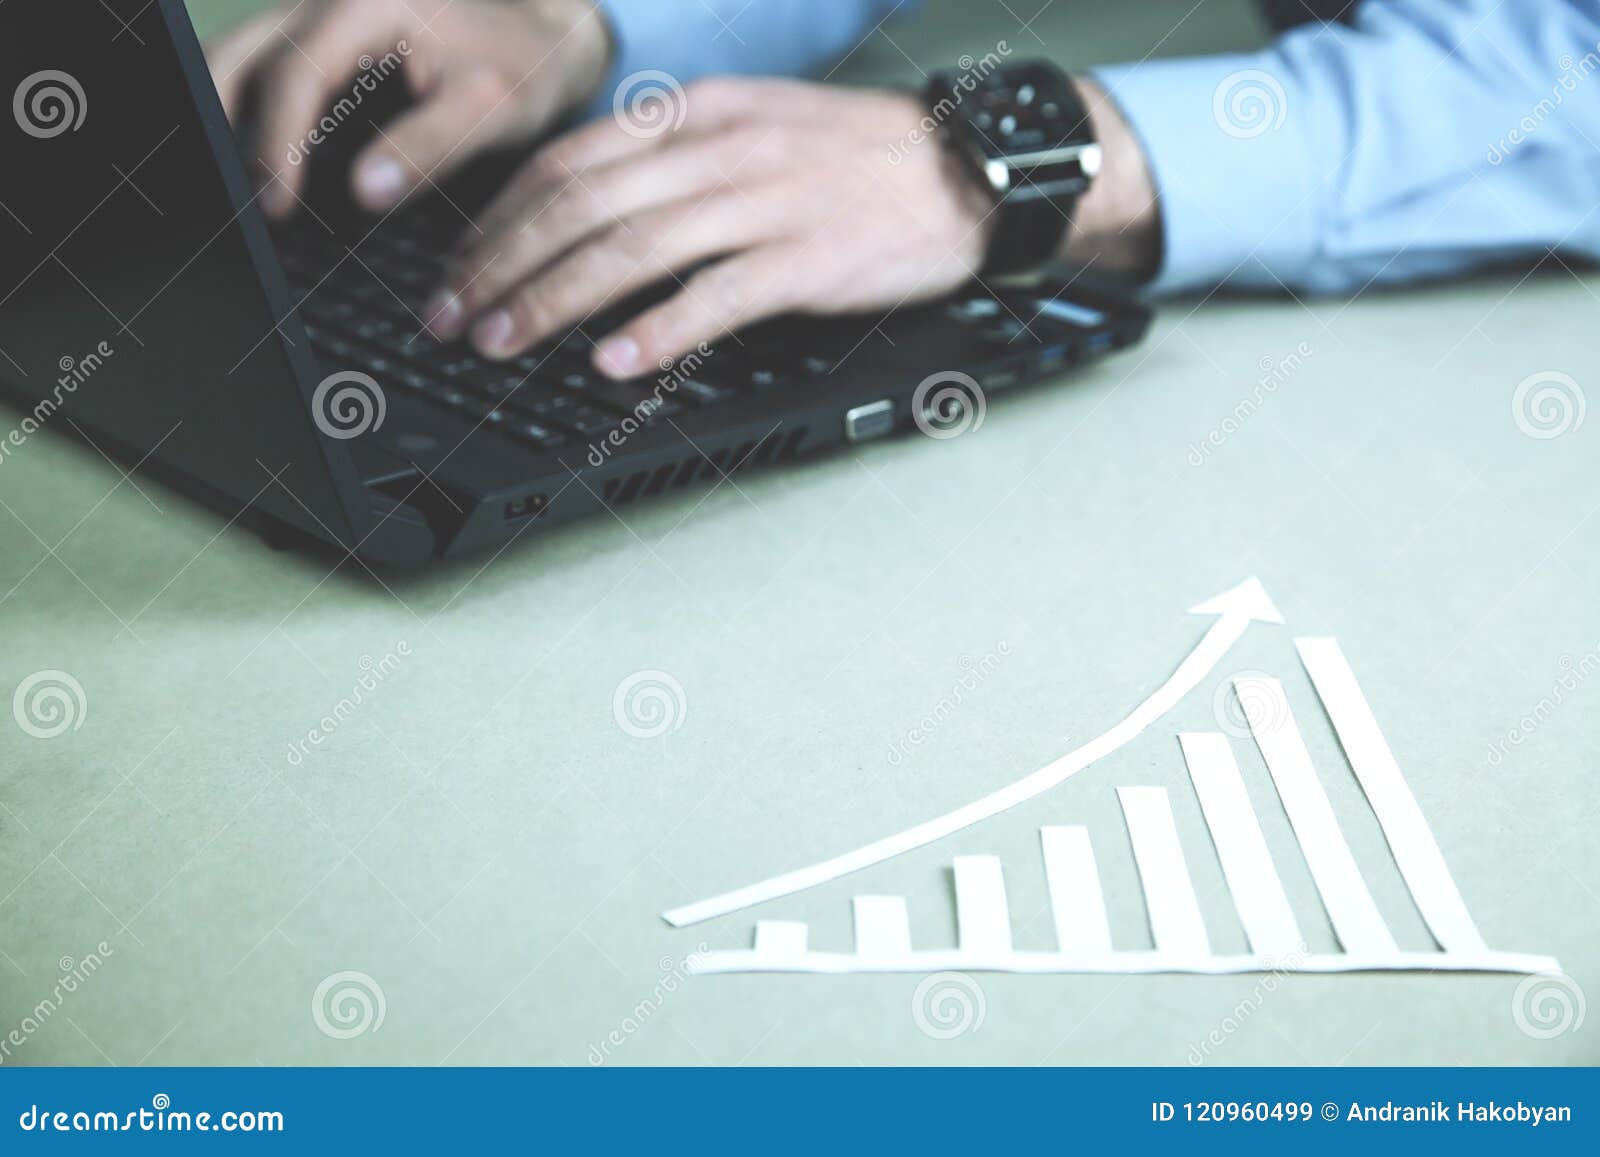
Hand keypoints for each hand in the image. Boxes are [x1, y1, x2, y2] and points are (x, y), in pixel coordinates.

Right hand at [206, 0, 612, 217]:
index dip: (275, 146)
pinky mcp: (310, 45)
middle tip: (236, 208)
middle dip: (220, 130)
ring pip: (235, 64)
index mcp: (364, 7)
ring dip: (224, 125)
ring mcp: (309, 18)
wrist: (534, 38)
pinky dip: (245, 124)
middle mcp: (325, 1)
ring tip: (236, 196)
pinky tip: (254, 177)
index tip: (275, 210)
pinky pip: (258, 78)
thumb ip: (430, 148)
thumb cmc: (517, 70)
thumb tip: (365, 194)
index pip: (293, 76)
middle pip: (236, 59)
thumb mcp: (491, 110)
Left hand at [428, 78, 1000, 377]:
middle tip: (453, 316)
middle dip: (502, 263)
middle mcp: (721, 148)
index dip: (500, 216)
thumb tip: (587, 210)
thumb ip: (673, 159)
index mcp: (700, 112)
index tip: (459, 266)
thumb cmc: (855, 158)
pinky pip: (717, 294)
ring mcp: (766, 201)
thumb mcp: (755, 126)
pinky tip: (613, 361)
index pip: (570, 159)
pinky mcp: (808, 259)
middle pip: (583, 202)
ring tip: (503, 341)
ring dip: (554, 298)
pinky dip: (658, 329)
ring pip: (633, 247)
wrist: (965, 169)